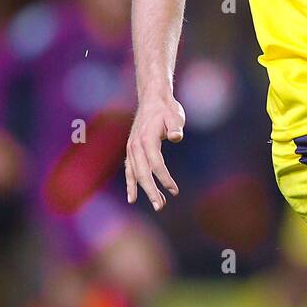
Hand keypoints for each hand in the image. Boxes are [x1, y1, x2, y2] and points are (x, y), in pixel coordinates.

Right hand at [125, 93, 184, 209]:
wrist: (152, 100)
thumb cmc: (167, 110)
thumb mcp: (175, 116)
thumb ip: (175, 127)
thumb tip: (176, 136)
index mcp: (146, 139)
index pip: (156, 164)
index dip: (165, 179)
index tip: (175, 191)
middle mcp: (135, 146)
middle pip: (143, 173)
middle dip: (151, 191)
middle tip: (161, 206)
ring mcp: (131, 149)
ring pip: (136, 174)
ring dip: (144, 190)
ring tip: (157, 205)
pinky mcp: (131, 151)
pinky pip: (129, 170)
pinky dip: (131, 184)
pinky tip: (133, 198)